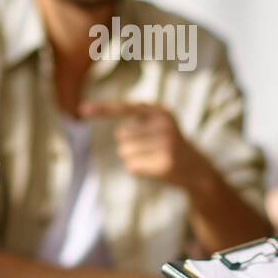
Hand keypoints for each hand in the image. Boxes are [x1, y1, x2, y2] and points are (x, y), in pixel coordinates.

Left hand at [79, 100, 208, 189]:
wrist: (196, 168)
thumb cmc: (169, 145)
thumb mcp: (158, 125)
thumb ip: (136, 122)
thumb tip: (116, 131)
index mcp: (159, 111)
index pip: (125, 107)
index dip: (102, 109)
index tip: (81, 110)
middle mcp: (163, 124)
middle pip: (120, 135)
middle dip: (129, 145)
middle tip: (149, 149)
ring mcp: (165, 143)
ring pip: (124, 152)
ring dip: (133, 158)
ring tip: (152, 157)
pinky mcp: (164, 163)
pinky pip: (131, 166)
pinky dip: (138, 169)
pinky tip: (154, 167)